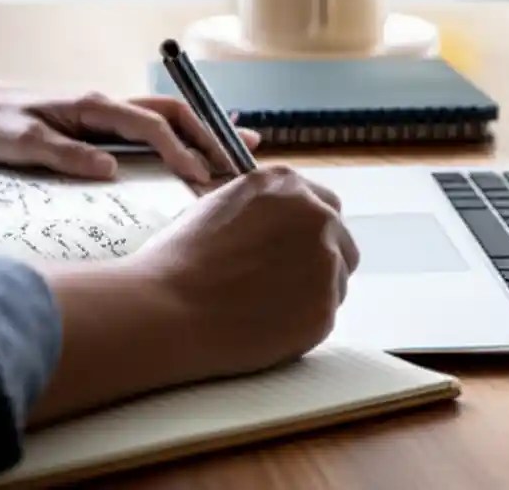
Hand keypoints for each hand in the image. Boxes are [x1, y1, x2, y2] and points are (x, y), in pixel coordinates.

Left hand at [0, 84, 259, 183]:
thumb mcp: (22, 142)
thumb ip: (67, 155)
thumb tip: (112, 169)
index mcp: (94, 105)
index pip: (151, 125)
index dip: (179, 150)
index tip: (199, 176)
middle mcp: (109, 105)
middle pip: (175, 114)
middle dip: (211, 136)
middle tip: (242, 160)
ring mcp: (110, 114)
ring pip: (171, 118)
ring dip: (206, 133)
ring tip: (242, 149)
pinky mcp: (106, 126)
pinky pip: (156, 128)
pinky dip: (186, 135)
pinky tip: (205, 147)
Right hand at [129, 165, 358, 379]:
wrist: (167, 308)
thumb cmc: (179, 259)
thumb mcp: (219, 204)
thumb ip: (262, 205)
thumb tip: (280, 218)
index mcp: (287, 185)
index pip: (325, 205)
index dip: (309, 230)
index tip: (295, 248)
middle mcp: (315, 216)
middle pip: (341, 240)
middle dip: (320, 259)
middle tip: (284, 282)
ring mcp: (325, 261)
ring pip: (337, 279)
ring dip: (312, 291)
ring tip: (264, 305)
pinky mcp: (325, 306)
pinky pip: (325, 313)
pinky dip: (302, 321)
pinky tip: (265, 323)